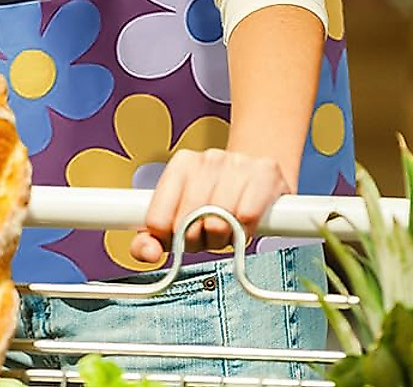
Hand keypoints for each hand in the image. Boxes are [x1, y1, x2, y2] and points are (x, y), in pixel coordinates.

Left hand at [129, 148, 290, 264]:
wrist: (258, 174)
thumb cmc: (215, 200)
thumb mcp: (180, 216)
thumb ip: (152, 239)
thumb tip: (148, 252)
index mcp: (180, 166)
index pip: (158, 219)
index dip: (170, 239)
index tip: (180, 238)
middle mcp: (205, 160)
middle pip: (189, 224)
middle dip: (200, 240)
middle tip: (209, 236)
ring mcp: (235, 163)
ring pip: (219, 222)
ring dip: (225, 237)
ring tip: (228, 228)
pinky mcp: (264, 172)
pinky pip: (248, 215)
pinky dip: (247, 228)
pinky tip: (245, 222)